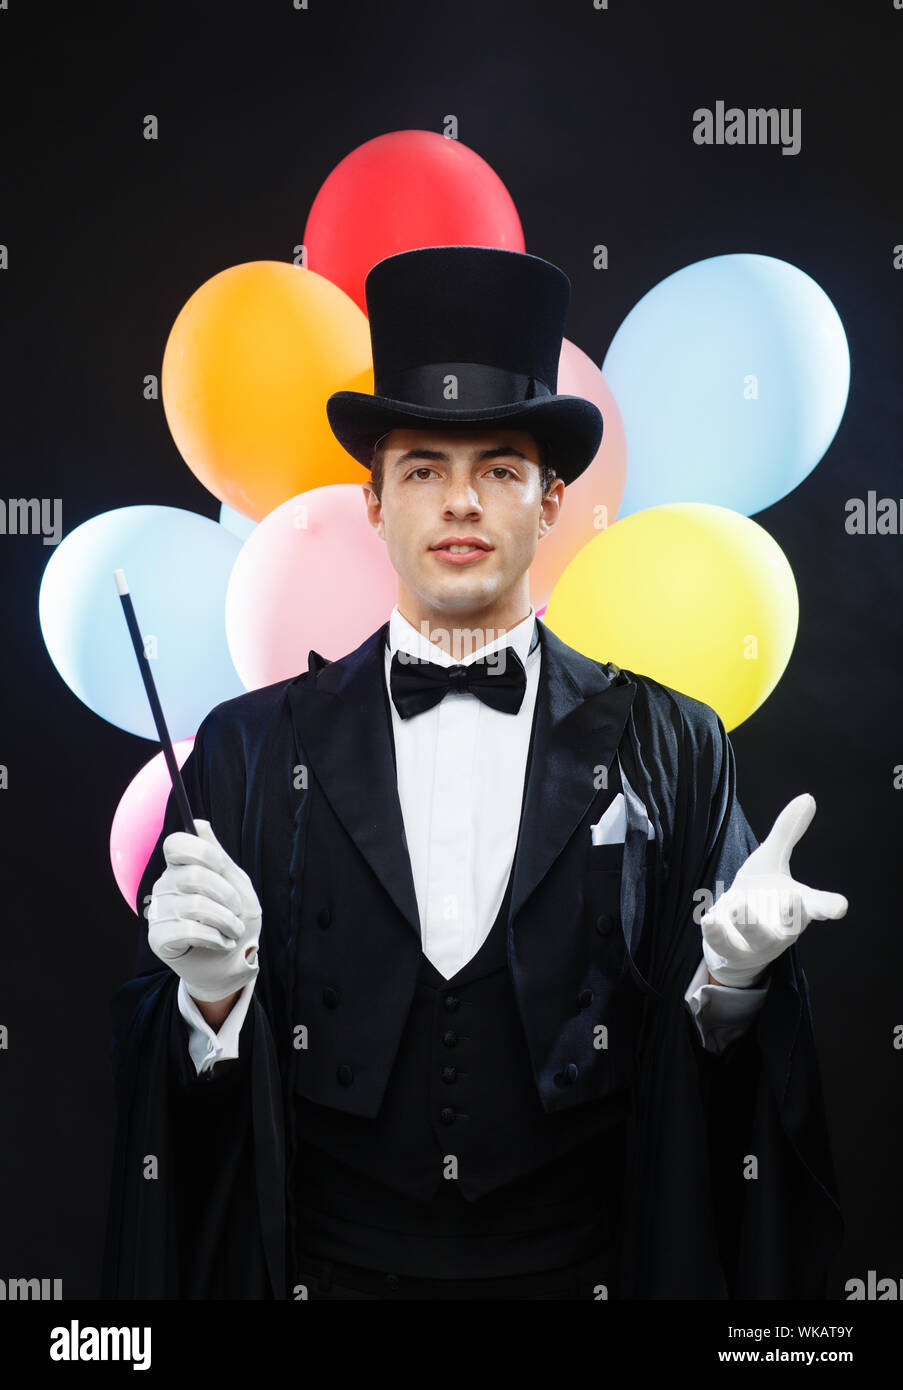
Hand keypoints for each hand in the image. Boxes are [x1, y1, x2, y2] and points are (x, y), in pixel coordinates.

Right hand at [147, 818, 260, 1001]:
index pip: (176, 844)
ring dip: (225, 920)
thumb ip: (220, 858)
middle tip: (237, 911)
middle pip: (192, 876)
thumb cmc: (235, 921)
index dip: (202, 852)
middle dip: (226, 895)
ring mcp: (159, 911)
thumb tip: (199, 824)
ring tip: (234, 930)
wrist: (231, 964)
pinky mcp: (158, 937)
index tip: (222, 867)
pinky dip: (213, 936)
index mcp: (182, 867)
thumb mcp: (238, 887)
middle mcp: (165, 885)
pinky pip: (186, 929)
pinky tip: (221, 942)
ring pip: (193, 905)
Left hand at [700, 793, 847, 987]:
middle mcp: (780, 927)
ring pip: (755, 937)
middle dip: (789, 914)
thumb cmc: (761, 893)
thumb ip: (787, 832)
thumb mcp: (770, 859)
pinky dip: (717, 933)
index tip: (839, 906)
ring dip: (747, 923)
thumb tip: (808, 797)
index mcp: (797, 906)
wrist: (735, 935)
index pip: (818, 907)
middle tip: (790, 896)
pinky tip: (709, 918)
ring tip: (738, 904)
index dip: (829, 906)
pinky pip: (723, 944)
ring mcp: (755, 942)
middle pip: (788, 925)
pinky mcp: (729, 949)